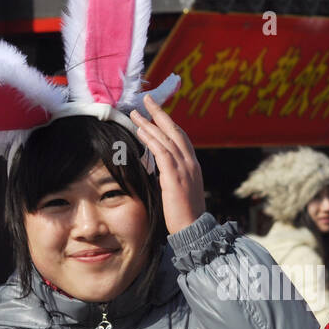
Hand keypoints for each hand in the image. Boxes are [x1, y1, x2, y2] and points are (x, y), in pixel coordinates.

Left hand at [130, 95, 204, 233]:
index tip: (156, 113)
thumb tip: (158, 167)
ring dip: (150, 124)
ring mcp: (185, 169)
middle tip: (147, 100)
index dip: (168, 123)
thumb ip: (172, 175)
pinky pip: (162, 152)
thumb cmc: (184, 214)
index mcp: (193, 165)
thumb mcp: (180, 190)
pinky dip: (152, 139)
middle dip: (160, 114)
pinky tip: (141, 131)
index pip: (181, 138)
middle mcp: (191, 163)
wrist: (193, 228)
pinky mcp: (175, 177)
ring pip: (166, 139)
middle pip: (175, 131)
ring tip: (136, 113)